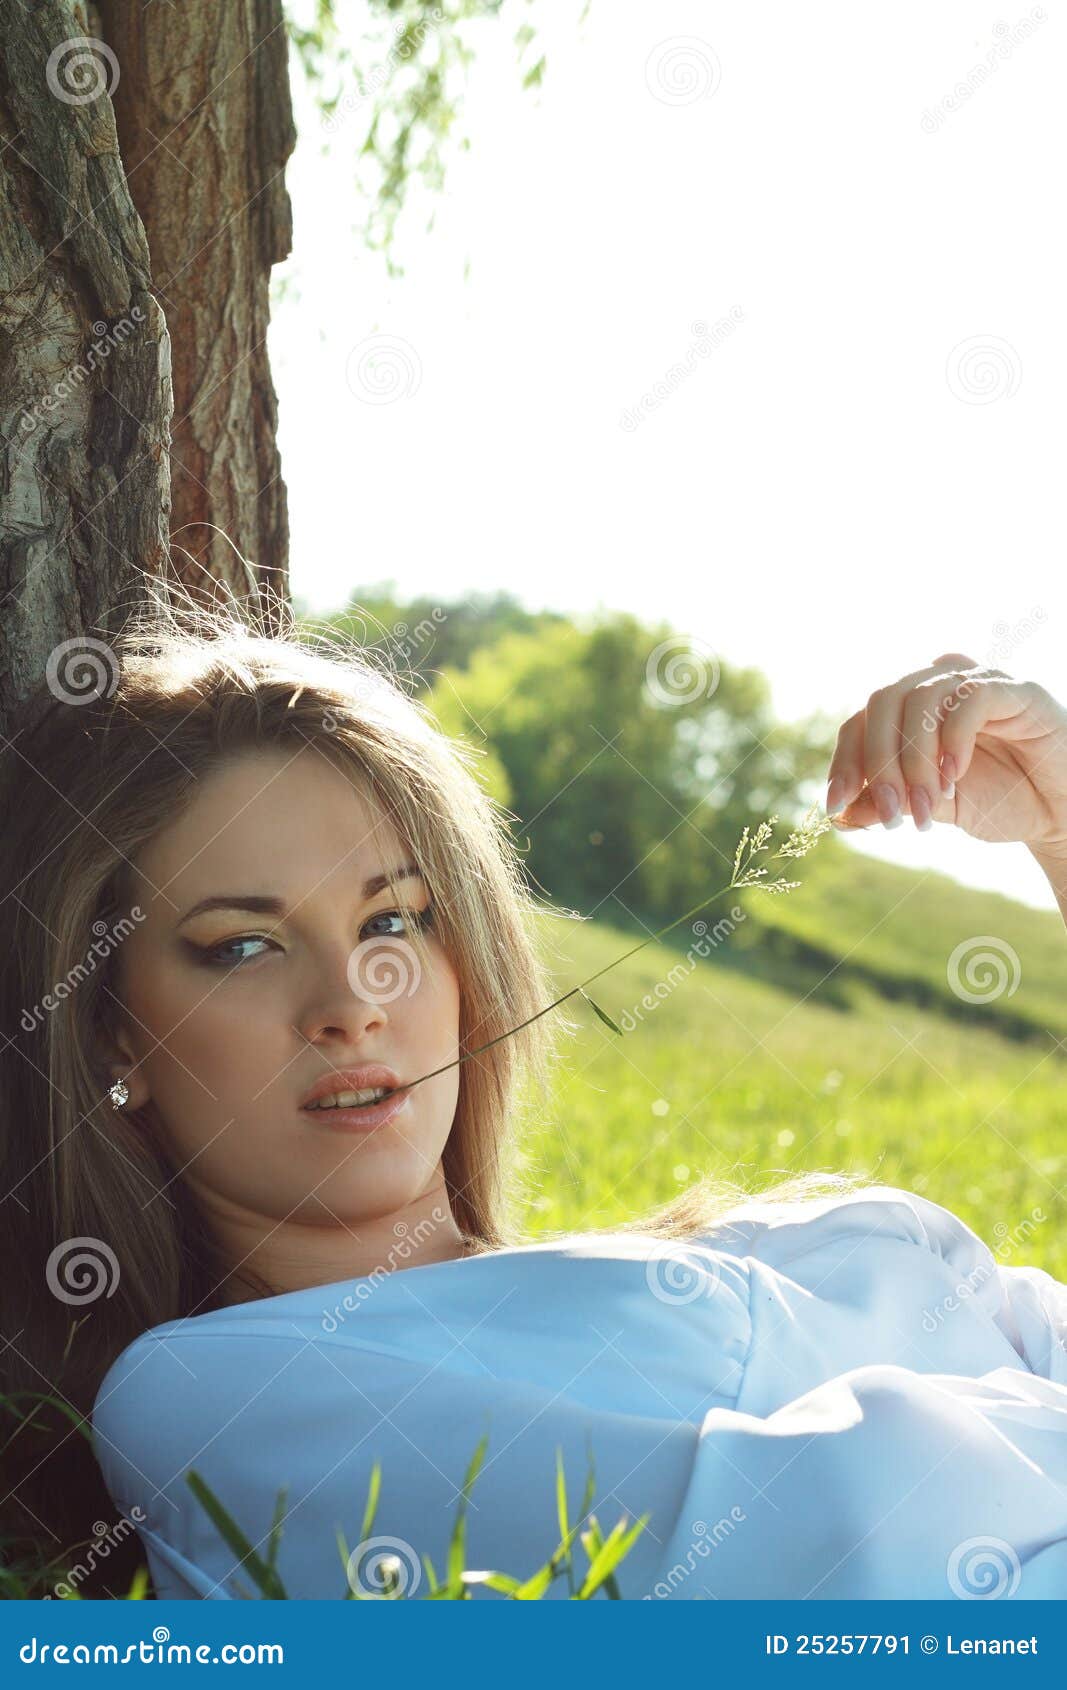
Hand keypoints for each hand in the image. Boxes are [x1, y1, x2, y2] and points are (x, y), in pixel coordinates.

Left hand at [825, 653, 1066, 855]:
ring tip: (929, 805)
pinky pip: (971, 698)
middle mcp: (940, 684)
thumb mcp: (932, 808)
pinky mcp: (1016, 689)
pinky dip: (953, 739)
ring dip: (916, 760)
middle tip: (892, 814)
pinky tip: (955, 777)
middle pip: (881, 701)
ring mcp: (977, 679)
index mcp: (912, 708)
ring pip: (920, 698)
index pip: (860, 720)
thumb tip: (839, 814)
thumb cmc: (1001, 802)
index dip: (845, 760)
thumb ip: (889, 803)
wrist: (1062, 813)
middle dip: (878, 762)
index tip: (836, 803)